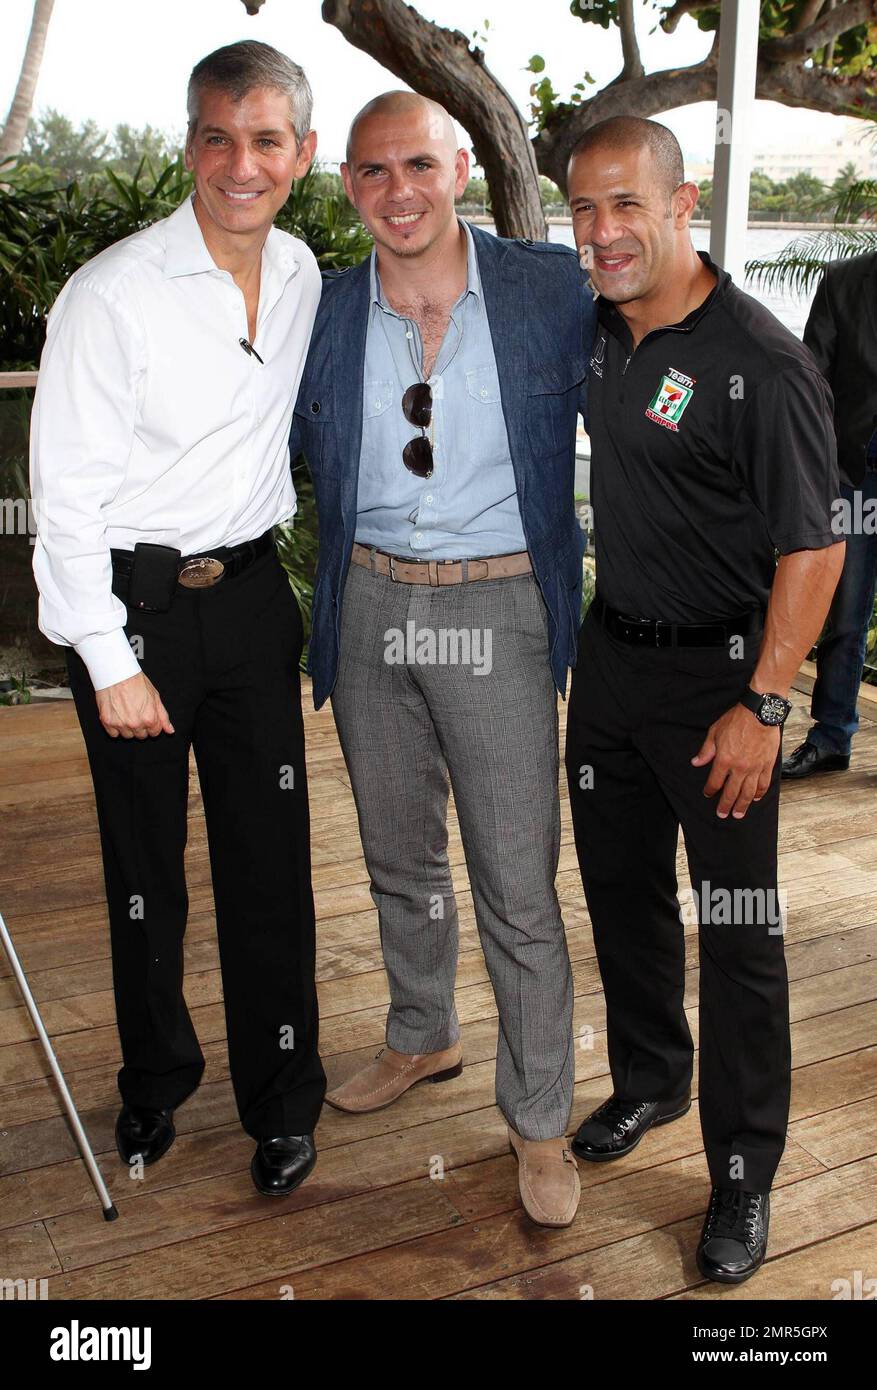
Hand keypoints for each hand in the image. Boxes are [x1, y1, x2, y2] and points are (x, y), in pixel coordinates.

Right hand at [95, 672, 173, 739]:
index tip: (147, 718)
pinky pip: (113, 734)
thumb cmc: (135, 682)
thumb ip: (163, 716)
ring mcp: (120, 724)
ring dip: (127, 728)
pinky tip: (117, 716)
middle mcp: (135, 723)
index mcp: (149, 718)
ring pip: (127, 736)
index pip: (154, 733)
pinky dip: (115, 727)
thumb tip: (169, 730)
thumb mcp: (155, 697)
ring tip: (126, 713)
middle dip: (140, 727)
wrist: (116, 673)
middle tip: (136, 713)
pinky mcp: (107, 722)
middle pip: (141, 735)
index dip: (152, 725)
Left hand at [691, 703, 778, 819]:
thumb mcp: (714, 732)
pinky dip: (760, 793)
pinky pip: (763, 784)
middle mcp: (739, 768)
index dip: (710, 790)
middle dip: (725, 805)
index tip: (708, 794)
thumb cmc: (736, 720)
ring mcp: (755, 768)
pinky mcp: (767, 765)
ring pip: (748, 793)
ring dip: (743, 805)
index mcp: (724, 760)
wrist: (760, 712)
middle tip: (722, 814)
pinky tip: (756, 799)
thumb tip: (696, 763)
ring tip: (738, 814)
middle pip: (731, 792)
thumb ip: (706, 751)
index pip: (715, 782)